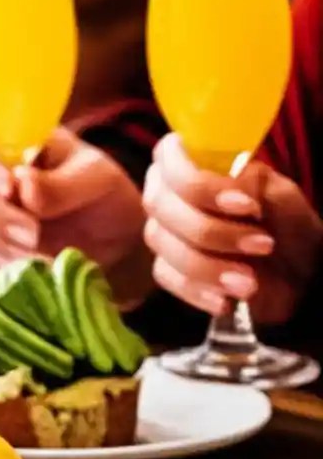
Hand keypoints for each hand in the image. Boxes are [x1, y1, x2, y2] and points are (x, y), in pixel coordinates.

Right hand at [0, 122, 149, 302]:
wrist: (111, 235)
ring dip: (7, 242)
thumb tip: (22, 184)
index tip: (10, 187)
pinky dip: (10, 261)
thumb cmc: (102, 192)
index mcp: (12, 136)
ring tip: (48, 255)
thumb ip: (61, 184)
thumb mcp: (96, 180)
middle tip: (33, 234)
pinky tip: (41, 263)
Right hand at [143, 134, 322, 324]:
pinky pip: (165, 276)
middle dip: (211, 230)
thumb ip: (250, 182)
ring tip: (250, 282)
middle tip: (263, 246)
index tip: (247, 207)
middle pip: (160, 204)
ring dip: (207, 265)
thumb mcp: (278, 194)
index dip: (201, 185)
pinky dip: (196, 290)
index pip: (170, 157)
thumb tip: (229, 183)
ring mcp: (161, 229)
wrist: (298, 274)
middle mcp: (166, 189)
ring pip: (162, 242)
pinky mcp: (165, 265)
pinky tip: (224, 301)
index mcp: (190, 159)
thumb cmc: (286, 223)